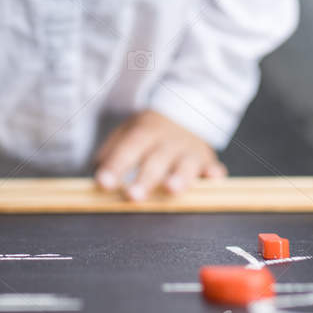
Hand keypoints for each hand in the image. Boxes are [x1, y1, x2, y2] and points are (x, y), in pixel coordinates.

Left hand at [92, 109, 226, 200]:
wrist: (183, 115)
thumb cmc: (148, 134)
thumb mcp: (126, 133)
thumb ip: (111, 153)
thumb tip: (97, 173)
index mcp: (144, 132)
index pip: (128, 148)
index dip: (115, 166)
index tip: (103, 184)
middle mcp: (168, 140)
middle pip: (156, 160)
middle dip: (145, 179)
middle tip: (132, 197)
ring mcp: (190, 150)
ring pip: (186, 164)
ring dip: (180, 177)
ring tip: (171, 190)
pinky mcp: (208, 160)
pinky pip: (213, 167)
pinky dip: (214, 173)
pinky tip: (212, 180)